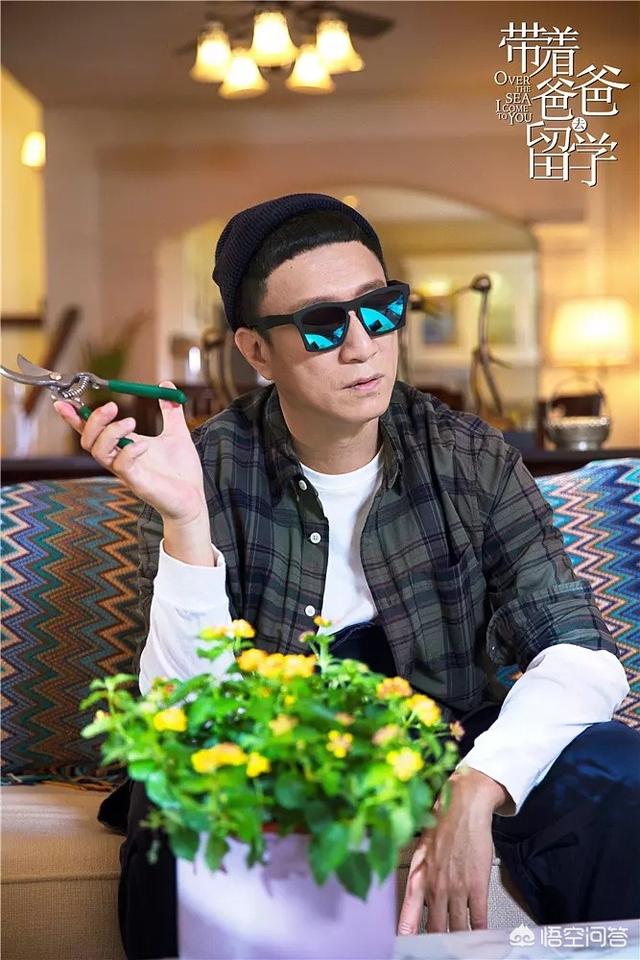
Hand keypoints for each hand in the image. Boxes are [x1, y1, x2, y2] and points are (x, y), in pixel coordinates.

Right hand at [53, 381, 206, 524]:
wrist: (193, 499)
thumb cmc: (181, 471)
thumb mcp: (177, 433)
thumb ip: (170, 410)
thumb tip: (166, 385)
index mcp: (124, 446)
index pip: (93, 431)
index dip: (75, 418)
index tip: (64, 402)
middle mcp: (119, 459)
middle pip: (88, 440)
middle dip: (93, 420)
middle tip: (111, 406)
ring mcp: (126, 472)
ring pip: (98, 452)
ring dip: (110, 432)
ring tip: (131, 421)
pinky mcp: (137, 482)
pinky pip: (121, 466)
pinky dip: (130, 451)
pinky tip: (145, 446)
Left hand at [397, 768, 508, 934]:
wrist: (464, 806)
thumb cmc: (442, 824)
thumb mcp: (421, 850)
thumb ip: (420, 875)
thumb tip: (418, 897)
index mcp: (418, 877)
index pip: (408, 914)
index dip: (407, 934)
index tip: (406, 947)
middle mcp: (435, 886)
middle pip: (435, 927)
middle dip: (437, 942)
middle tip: (440, 950)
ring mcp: (457, 888)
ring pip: (457, 927)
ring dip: (460, 941)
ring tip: (461, 950)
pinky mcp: (477, 886)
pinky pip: (478, 918)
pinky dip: (479, 932)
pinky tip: (481, 939)